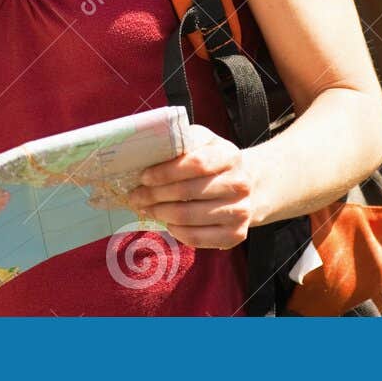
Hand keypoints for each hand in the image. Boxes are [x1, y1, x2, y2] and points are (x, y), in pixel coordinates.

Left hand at [124, 124, 263, 248]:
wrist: (245, 187)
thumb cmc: (212, 161)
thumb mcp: (201, 143)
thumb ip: (180, 144)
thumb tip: (145, 152)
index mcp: (230, 155)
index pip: (196, 164)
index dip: (165, 172)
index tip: (144, 177)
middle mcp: (240, 184)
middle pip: (187, 192)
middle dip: (154, 195)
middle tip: (136, 196)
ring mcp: (240, 211)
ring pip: (188, 216)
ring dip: (159, 213)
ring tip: (146, 208)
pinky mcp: (236, 234)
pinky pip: (196, 237)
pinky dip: (175, 231)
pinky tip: (167, 222)